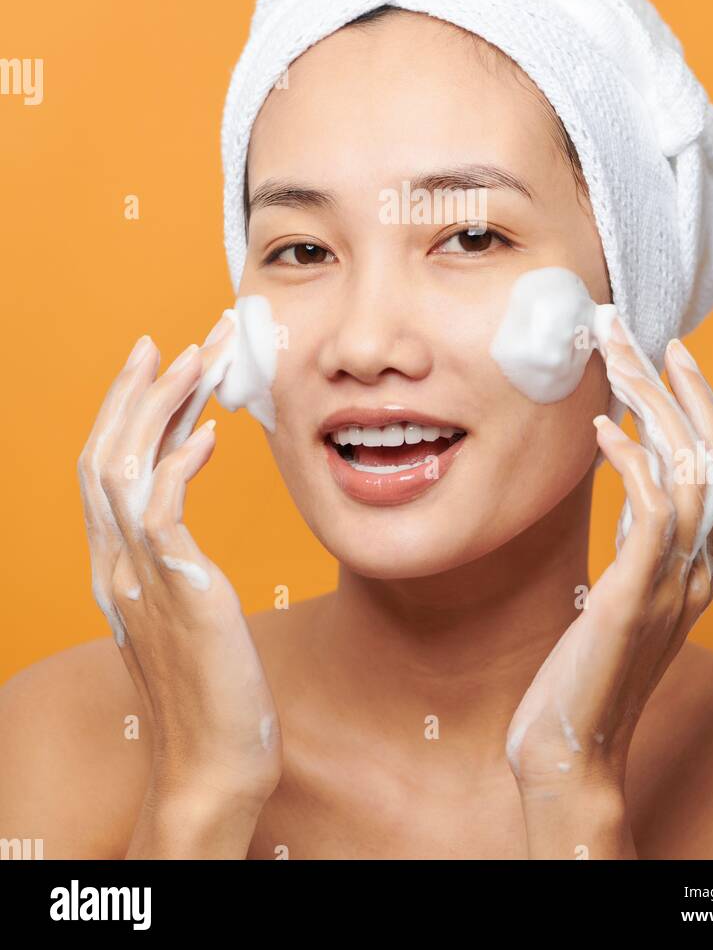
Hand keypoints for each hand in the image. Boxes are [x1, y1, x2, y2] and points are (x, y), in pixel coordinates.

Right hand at [76, 318, 282, 818]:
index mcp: (116, 568)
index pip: (107, 468)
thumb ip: (177, 564)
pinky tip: (211, 436)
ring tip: (197, 359)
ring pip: (125, 469)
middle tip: (176, 339)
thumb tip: (186, 528)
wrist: (214, 765)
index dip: (128, 409)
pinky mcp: (179, 592)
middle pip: (106, 454)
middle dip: (140, 390)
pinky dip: (181, 465)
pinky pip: (163, 513)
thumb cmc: (215, 691)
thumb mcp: (187, 612)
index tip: (158, 362)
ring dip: (160, 406)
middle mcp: (116, 567)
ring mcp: (139, 579)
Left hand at [506, 314, 712, 835]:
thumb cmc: (579, 673)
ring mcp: (672, 588)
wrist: (566, 753)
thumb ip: (633, 543)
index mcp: (695, 570)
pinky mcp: (635, 602)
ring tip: (619, 357)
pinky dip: (634, 464)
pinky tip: (601, 430)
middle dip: (682, 388)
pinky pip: (653, 516)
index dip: (700, 407)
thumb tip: (625, 477)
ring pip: (693, 474)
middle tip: (640, 332)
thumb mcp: (616, 594)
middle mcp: (696, 574)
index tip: (670, 353)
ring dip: (657, 407)